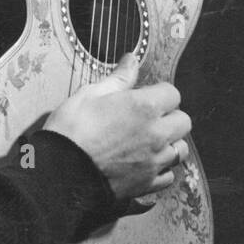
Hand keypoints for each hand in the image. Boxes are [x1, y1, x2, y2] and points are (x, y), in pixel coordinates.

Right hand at [44, 52, 191, 199]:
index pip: (172, 93)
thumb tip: (131, 60)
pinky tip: (145, 164)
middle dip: (169, 117)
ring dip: (169, 144)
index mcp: (145, 107)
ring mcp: (154, 161)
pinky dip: (161, 169)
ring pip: (180, 150)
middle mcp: (157, 134)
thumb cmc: (71, 131)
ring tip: (149, 142)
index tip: (144, 97)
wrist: (59, 172)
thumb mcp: (90, 95)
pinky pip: (168, 176)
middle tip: (148, 119)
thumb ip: (118, 78)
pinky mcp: (147, 183)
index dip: (158, 93)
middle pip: (183, 121)